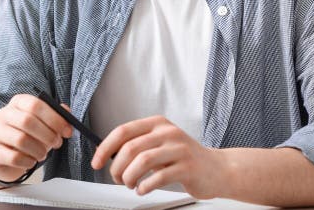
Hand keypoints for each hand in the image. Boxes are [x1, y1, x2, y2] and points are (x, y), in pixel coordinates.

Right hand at [0, 94, 73, 182]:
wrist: (2, 153)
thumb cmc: (26, 135)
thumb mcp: (41, 123)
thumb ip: (55, 116)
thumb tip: (67, 113)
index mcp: (18, 102)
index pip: (35, 104)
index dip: (54, 118)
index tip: (67, 131)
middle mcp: (4, 114)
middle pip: (27, 121)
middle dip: (47, 135)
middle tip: (57, 144)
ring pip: (20, 140)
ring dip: (39, 150)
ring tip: (43, 154)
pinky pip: (14, 157)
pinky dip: (28, 161)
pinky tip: (31, 161)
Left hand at [91, 115, 227, 198]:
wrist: (217, 169)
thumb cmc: (184, 157)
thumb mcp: (161, 143)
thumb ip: (138, 145)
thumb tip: (108, 153)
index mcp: (157, 124)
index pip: (123, 131)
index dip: (105, 147)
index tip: (96, 161)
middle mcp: (168, 133)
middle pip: (131, 148)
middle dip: (117, 167)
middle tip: (117, 178)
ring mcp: (179, 149)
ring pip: (143, 162)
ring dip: (129, 177)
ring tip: (130, 184)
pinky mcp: (187, 167)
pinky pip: (158, 177)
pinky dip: (145, 186)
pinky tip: (143, 189)